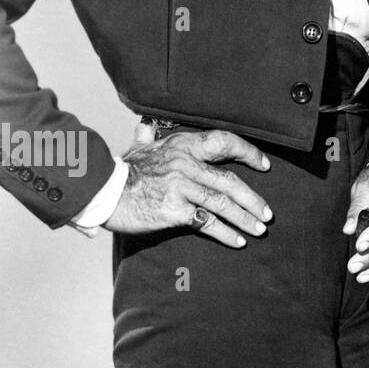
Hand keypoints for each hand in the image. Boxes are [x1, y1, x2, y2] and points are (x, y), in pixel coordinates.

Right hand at [104, 122, 271, 246]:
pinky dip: (225, 233)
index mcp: (182, 146)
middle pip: (229, 181)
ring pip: (222, 203)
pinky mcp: (173, 210)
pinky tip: (238, 241)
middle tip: (267, 213)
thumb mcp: (138, 150)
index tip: (264, 165)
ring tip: (259, 229)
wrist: (100, 193)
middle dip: (252, 198)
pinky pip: (206, 222)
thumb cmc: (121, 172)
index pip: (224, 142)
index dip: (248, 152)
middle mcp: (185, 164)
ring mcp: (180, 187)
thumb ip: (146, 137)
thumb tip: (145, 125)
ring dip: (245, 218)